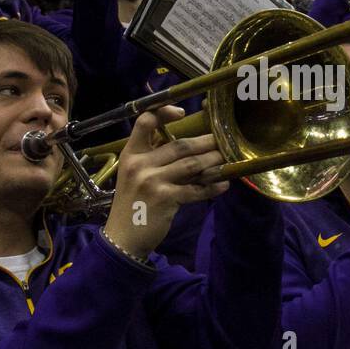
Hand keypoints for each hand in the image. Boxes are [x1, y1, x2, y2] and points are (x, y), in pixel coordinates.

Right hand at [102, 107, 228, 258]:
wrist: (123, 236)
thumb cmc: (132, 202)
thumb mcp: (134, 175)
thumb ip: (155, 159)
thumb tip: (189, 147)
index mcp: (131, 154)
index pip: (145, 122)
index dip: (164, 113)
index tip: (182, 112)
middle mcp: (140, 164)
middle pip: (179, 145)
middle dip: (205, 141)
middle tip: (222, 138)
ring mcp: (153, 181)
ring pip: (191, 164)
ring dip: (213, 160)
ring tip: (226, 157)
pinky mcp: (165, 198)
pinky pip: (196, 189)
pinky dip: (212, 186)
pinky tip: (224, 184)